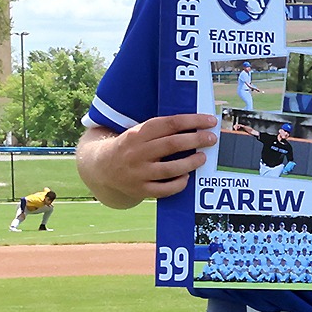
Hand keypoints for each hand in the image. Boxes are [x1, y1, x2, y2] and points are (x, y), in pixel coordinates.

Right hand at [80, 114, 218, 206]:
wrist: (100, 168)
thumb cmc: (129, 147)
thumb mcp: (138, 132)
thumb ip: (161, 129)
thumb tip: (196, 124)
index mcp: (136, 134)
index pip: (169, 124)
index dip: (192, 121)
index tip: (210, 121)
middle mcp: (136, 153)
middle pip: (172, 144)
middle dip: (197, 140)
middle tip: (212, 139)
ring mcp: (138, 173)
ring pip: (171, 168)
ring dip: (191, 162)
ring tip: (203, 158)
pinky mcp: (140, 190)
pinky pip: (165, 189)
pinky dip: (179, 183)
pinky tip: (186, 177)